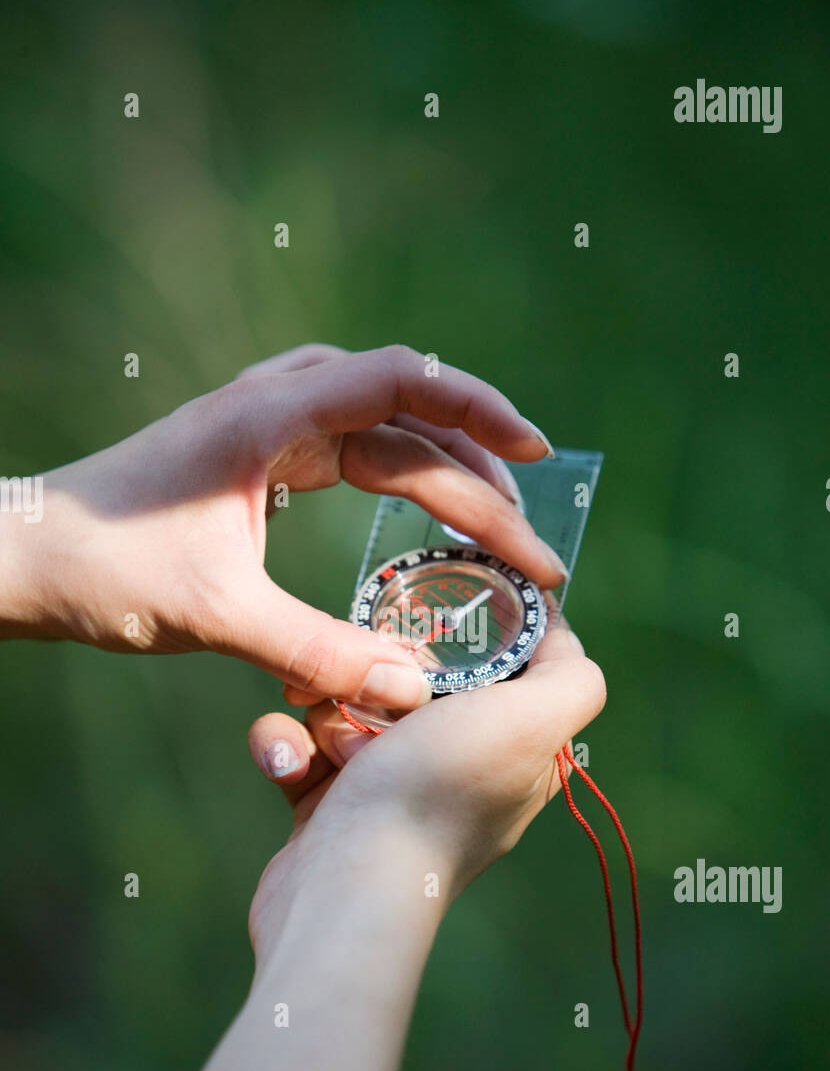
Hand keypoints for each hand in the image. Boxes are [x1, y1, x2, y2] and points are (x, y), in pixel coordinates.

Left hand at [0, 343, 564, 710]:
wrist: (27, 557)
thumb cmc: (104, 569)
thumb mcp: (217, 615)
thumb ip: (317, 652)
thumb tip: (415, 690)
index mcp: (271, 415)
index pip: (403, 380)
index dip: (479, 408)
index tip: (536, 453)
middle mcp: (276, 405)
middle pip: (408, 420)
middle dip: (479, 481)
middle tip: (533, 551)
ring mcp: (268, 426)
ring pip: (385, 434)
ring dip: (448, 475)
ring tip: (502, 528)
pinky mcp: (260, 458)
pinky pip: (354, 453)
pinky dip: (404, 482)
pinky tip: (427, 515)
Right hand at [245, 623, 605, 965]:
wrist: (345, 887)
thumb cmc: (438, 796)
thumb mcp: (533, 724)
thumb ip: (572, 677)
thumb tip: (558, 636)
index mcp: (514, 750)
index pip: (507, 670)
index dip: (479, 634)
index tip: (446, 610)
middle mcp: (458, 769)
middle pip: (417, 676)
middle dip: (380, 668)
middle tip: (370, 677)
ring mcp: (390, 788)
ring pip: (349, 703)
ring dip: (326, 709)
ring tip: (330, 738)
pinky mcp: (329, 805)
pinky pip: (302, 745)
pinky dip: (288, 747)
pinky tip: (293, 765)